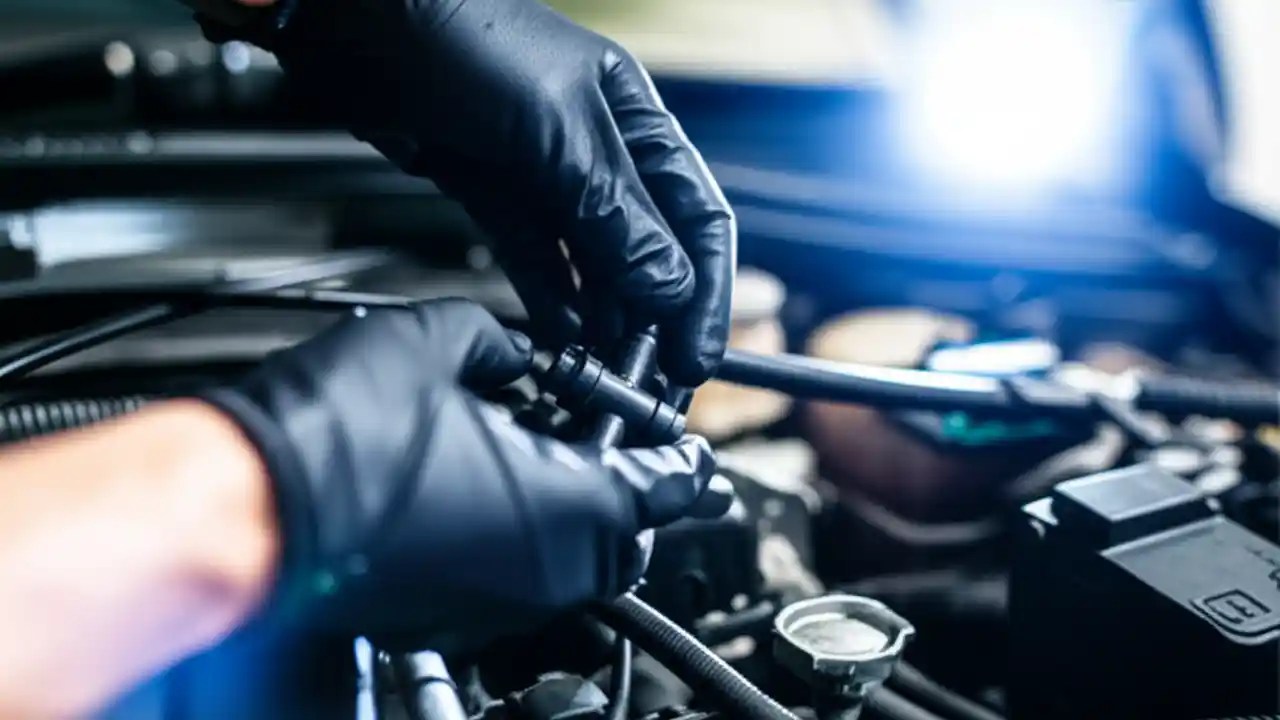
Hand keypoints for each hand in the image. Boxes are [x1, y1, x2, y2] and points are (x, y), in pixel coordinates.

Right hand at [199, 299, 720, 652]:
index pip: (668, 488)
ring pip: (575, 566)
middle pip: (631, 542)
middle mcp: (543, 570)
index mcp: (568, 505)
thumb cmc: (339, 435)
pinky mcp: (446, 613)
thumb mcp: (441, 342)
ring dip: (578, 514)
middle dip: (634, 495)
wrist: (249, 505)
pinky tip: (489, 486)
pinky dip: (525, 535)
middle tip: (619, 447)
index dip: (687, 462)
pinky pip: (517, 578)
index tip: (695, 452)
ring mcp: (494, 601)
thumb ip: (503, 345)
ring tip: (547, 453)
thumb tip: (511, 357)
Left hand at [201, 0, 734, 384]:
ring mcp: (545, 175)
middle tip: (655, 381)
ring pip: (594, 264)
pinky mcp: (494, 192)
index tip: (697, 353)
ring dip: (605, 319)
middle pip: (649, 250)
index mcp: (636, 119)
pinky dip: (552, 299)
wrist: (359, 23)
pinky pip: (537, 259)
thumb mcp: (558, 129)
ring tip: (609, 372)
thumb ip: (615, 214)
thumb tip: (670, 287)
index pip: (697, 218)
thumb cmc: (463, 38)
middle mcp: (600, 150)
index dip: (706, 291)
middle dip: (657, 318)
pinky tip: (565, 338)